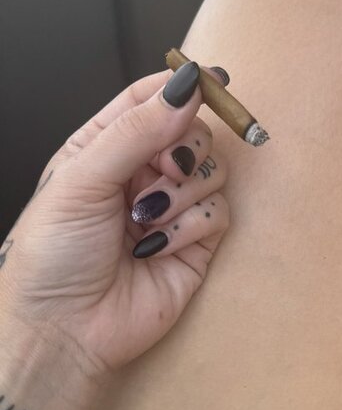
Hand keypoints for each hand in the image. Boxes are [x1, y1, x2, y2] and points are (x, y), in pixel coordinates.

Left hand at [0, 62, 230, 382]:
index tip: (210, 79)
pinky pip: (218, 213)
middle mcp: (141, 173)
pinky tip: (157, 248)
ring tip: (145, 221)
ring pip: (212, 171)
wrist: (64, 330)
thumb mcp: (84, 177)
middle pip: (193, 132)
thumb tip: (188, 85)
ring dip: (182, 193)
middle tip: (163, 170)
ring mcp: (171, 208)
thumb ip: (138, 129)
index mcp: (104, 147)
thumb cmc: (53, 253)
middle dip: (184, 149)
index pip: (150, 99)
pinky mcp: (195, 244)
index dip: (181, 87)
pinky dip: (191, 227)